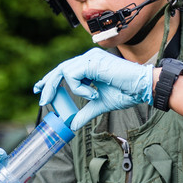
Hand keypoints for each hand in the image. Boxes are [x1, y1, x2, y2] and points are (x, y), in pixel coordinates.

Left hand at [34, 48, 151, 131]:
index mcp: (89, 64)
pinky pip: (74, 75)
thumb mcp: (99, 104)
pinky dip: (80, 88)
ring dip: (73, 89)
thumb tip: (72, 124)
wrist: (141, 89)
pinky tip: (95, 92)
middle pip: (60, 69)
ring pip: (65, 72)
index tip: (41, 91)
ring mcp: (90, 57)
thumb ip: (85, 112)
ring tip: (92, 96)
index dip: (51, 80)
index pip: (65, 70)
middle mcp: (88, 58)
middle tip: (42, 99)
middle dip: (48, 84)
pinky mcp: (92, 61)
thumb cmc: (125, 92)